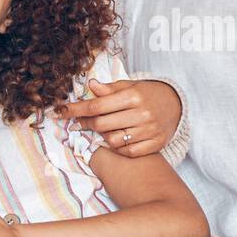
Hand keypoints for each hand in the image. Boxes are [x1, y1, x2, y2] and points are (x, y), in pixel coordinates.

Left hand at [60, 79, 180, 156]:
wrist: (176, 105)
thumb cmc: (147, 94)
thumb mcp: (130, 86)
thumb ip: (109, 89)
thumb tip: (90, 85)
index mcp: (134, 96)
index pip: (97, 105)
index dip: (76, 110)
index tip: (60, 112)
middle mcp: (142, 113)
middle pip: (102, 124)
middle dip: (86, 124)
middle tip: (81, 122)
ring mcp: (149, 131)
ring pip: (113, 140)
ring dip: (103, 136)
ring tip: (104, 129)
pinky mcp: (155, 144)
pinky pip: (128, 152)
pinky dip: (118, 148)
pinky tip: (118, 139)